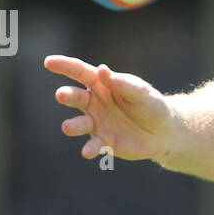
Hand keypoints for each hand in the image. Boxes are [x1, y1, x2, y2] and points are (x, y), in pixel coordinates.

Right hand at [44, 55, 172, 161]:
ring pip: (80, 124)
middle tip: (61, 95)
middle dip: (67, 96)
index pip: (80, 72)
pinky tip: (87, 152)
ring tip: (67, 127)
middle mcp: (94, 103)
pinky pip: (95, 145)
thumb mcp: (140, 91)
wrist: (164, 132)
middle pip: (76, 97)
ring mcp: (97, 123)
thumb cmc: (150, 105)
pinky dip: (90, 149)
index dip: (64, 66)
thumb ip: (121, 83)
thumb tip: (101, 69)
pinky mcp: (105, 142)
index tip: (48, 62)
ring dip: (73, 125)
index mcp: (101, 84)